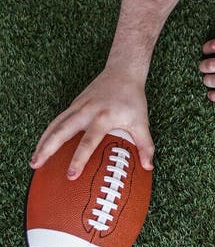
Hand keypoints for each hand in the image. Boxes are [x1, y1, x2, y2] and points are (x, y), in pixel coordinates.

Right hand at [30, 68, 154, 178]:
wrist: (123, 72)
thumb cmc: (133, 99)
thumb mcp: (142, 121)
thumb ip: (145, 145)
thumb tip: (148, 167)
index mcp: (104, 116)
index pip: (89, 141)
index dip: (79, 158)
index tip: (71, 175)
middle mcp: (86, 111)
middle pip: (62, 131)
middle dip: (48, 148)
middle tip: (37, 166)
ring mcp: (77, 106)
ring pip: (55, 125)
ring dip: (43, 142)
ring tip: (33, 161)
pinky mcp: (73, 105)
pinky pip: (57, 120)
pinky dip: (47, 133)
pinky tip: (42, 146)